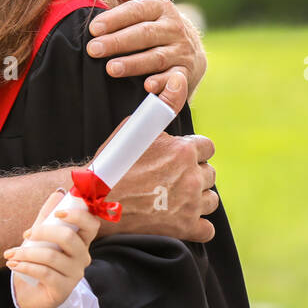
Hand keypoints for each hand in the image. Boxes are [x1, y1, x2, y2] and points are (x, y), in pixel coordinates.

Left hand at [5, 190, 100, 307]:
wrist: (34, 293)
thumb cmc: (41, 261)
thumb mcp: (43, 238)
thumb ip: (49, 217)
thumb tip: (57, 194)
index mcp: (82, 241)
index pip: (91, 224)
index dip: (77, 216)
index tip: (57, 213)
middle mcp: (83, 257)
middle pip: (68, 238)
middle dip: (43, 232)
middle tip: (26, 234)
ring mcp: (75, 274)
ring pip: (51, 256)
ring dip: (26, 253)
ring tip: (11, 254)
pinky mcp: (63, 289)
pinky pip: (43, 273)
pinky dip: (25, 266)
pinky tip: (13, 264)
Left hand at [89, 0, 207, 96]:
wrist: (189, 49)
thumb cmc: (154, 21)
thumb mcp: (141, 0)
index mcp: (160, 6)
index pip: (136, 10)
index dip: (115, 19)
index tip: (93, 28)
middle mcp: (174, 27)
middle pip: (144, 34)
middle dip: (118, 42)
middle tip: (93, 50)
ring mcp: (181, 50)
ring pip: (156, 57)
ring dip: (134, 64)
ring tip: (111, 69)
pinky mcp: (186, 73)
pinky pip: (174, 78)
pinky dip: (163, 83)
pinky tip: (147, 87)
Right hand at [98, 72, 217, 242]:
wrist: (96, 200)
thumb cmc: (113, 162)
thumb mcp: (137, 127)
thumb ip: (163, 105)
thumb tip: (179, 77)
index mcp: (184, 150)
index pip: (207, 147)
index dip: (193, 152)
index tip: (179, 158)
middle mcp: (192, 176)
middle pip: (210, 173)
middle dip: (195, 174)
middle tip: (172, 179)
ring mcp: (190, 204)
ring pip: (211, 200)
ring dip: (198, 199)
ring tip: (177, 199)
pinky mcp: (185, 228)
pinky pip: (208, 229)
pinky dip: (198, 226)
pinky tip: (183, 220)